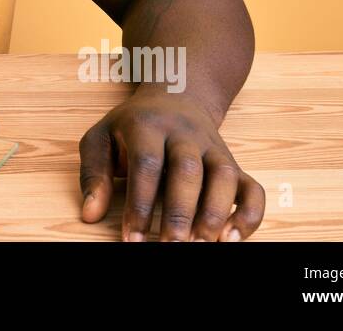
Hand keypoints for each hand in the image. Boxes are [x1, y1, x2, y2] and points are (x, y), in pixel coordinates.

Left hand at [79, 88, 264, 240]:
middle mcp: (184, 134)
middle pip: (187, 170)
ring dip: (215, 213)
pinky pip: (252, 188)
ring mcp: (213, 148)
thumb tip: (90, 215)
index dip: (140, 204)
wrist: (176, 95)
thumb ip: (93, 174)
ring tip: (201, 244)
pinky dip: (248, 214)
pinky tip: (231, 239)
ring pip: (223, 176)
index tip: (132, 239)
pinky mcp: (234, 163)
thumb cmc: (132, 126)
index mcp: (147, 126)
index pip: (146, 164)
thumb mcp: (101, 137)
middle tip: (170, 247)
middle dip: (179, 212)